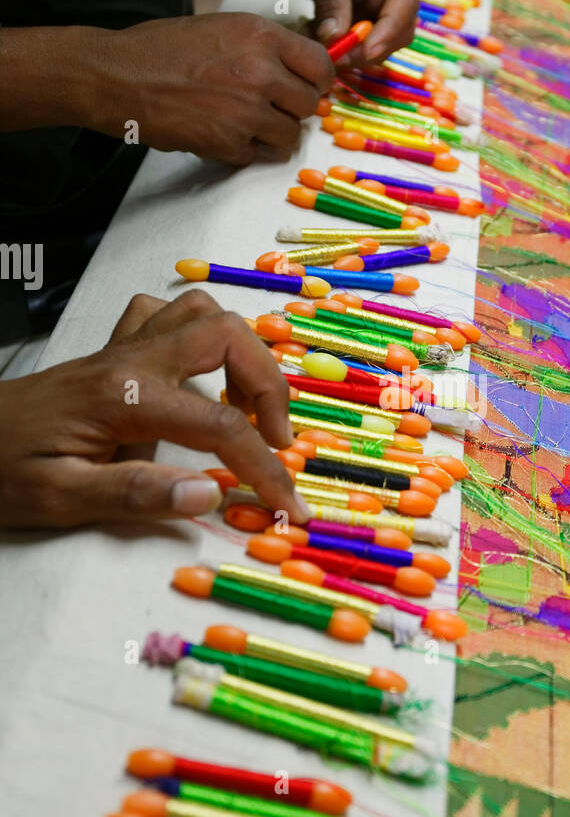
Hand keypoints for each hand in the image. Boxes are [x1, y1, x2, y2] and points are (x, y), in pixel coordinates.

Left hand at [0, 292, 308, 528]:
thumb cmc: (1, 472)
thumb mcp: (61, 498)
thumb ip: (137, 494)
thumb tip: (208, 494)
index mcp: (125, 398)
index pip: (220, 427)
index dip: (266, 467)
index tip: (293, 504)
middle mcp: (130, 360)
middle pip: (228, 336)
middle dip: (268, 386)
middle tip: (274, 440)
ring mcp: (121, 349)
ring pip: (202, 312)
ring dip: (240, 353)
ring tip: (245, 408)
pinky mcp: (112, 353)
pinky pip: (164, 315)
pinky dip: (195, 334)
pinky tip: (198, 375)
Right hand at [96, 13, 333, 164]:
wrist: (117, 76)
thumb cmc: (162, 49)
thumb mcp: (221, 28)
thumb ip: (263, 46)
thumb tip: (299, 70)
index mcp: (261, 35)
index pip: (320, 65)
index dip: (317, 80)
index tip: (307, 86)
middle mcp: (261, 71)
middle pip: (310, 103)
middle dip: (293, 108)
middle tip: (270, 106)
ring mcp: (247, 110)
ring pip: (291, 135)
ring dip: (273, 133)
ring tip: (244, 122)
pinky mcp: (229, 143)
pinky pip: (261, 155)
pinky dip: (247, 150)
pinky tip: (223, 133)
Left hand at [223, 0, 418, 64]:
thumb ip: (331, 1)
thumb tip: (335, 39)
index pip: (404, 2)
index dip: (389, 31)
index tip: (366, 51)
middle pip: (401, 28)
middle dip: (371, 48)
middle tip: (337, 57)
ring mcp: (388, 2)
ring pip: (386, 41)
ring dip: (356, 53)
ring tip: (324, 47)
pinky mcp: (374, 17)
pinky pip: (368, 42)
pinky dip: (347, 48)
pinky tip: (323, 39)